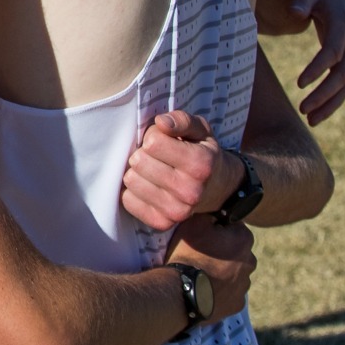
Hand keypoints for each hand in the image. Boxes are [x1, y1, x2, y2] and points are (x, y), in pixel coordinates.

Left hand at [123, 112, 238, 227]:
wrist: (216, 188)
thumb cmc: (201, 152)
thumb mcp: (199, 130)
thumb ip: (182, 121)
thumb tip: (161, 122)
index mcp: (200, 164)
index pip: (153, 143)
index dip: (154, 137)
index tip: (164, 142)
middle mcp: (190, 191)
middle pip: (139, 162)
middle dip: (143, 154)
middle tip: (156, 158)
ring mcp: (177, 211)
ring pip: (131, 181)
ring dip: (137, 172)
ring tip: (153, 172)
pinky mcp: (162, 223)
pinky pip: (128, 201)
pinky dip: (134, 191)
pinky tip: (148, 187)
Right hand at [165, 215, 254, 320]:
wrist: (180, 293)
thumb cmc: (187, 255)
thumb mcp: (193, 223)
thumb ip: (209, 213)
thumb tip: (215, 213)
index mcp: (244, 239)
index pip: (233, 226)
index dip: (216, 229)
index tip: (203, 236)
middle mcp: (250, 261)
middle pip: (235, 250)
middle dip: (222, 251)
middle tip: (199, 255)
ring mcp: (245, 284)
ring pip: (234, 273)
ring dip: (222, 271)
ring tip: (200, 274)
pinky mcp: (237, 303)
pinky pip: (229, 292)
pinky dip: (220, 290)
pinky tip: (204, 288)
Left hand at [287, 0, 344, 123]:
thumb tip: (295, 11)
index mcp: (343, 23)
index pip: (333, 52)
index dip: (317, 68)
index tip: (299, 83)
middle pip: (342, 74)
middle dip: (324, 94)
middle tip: (303, 110)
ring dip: (330, 104)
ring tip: (310, 120)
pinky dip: (334, 100)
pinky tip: (317, 114)